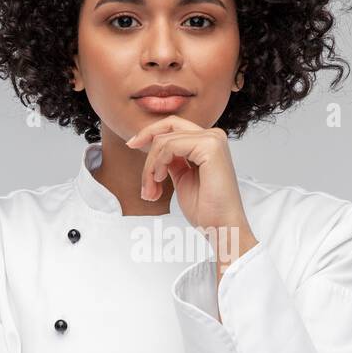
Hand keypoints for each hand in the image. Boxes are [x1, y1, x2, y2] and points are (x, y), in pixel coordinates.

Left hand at [125, 116, 257, 265]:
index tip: (131, 144)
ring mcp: (213, 139)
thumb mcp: (182, 177)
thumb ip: (172, 159)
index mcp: (208, 142)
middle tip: (141, 174)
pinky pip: (170, 146)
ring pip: (165, 140)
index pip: (173, 126)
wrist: (220, 226)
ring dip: (151, 166)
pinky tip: (161, 180)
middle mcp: (213, 136)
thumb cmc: (205, 209)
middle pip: (167, 127)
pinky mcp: (210, 146)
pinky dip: (159, 164)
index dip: (150, 132)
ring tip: (151, 190)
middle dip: (147, 147)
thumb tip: (154, 146)